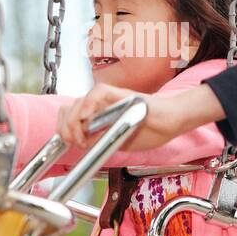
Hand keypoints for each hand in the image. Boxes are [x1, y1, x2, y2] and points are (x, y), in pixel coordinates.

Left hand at [56, 84, 224, 151]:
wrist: (172, 122)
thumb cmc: (151, 130)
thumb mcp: (119, 141)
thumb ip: (100, 140)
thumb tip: (82, 142)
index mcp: (100, 114)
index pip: (70, 115)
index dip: (63, 127)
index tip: (66, 142)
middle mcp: (101, 104)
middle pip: (70, 107)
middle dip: (65, 126)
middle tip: (73, 141)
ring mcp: (110, 98)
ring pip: (80, 101)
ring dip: (74, 120)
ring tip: (80, 136)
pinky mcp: (121, 94)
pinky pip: (98, 93)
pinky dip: (88, 104)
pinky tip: (86, 118)